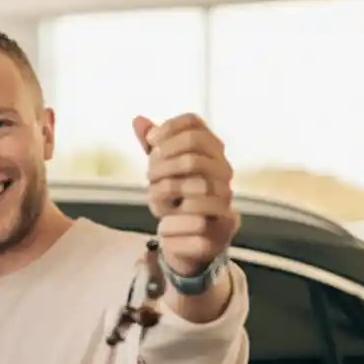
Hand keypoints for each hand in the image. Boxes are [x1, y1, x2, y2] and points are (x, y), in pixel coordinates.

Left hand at [133, 113, 239, 275]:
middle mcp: (224, 175)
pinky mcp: (221, 232)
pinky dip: (170, 226)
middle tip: (148, 177)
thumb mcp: (164, 171)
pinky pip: (195, 226)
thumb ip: (154, 146)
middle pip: (192, 158)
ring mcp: (226, 203)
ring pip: (196, 189)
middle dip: (162, 167)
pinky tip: (162, 225)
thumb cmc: (178, 199)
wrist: (192, 243)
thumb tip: (138, 120)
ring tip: (154, 200)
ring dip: (164, 194)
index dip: (168, 130)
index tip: (151, 143)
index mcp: (213, 153)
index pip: (195, 126)